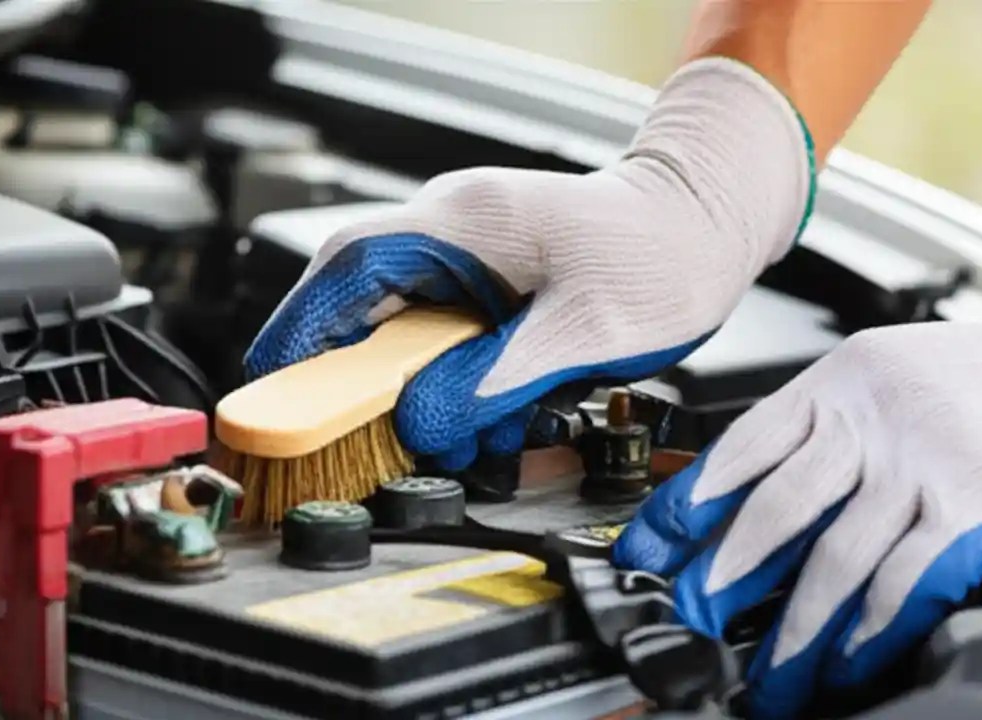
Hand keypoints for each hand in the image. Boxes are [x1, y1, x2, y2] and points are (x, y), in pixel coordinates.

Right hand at [244, 58, 812, 469]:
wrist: (708, 225)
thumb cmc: (661, 253)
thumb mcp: (583, 331)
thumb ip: (495, 381)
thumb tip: (421, 421)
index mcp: (461, 225)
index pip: (346, 270)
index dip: (298, 331)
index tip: (273, 390)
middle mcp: (453, 234)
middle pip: (362, 307)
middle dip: (363, 381)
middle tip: (369, 437)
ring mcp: (469, 258)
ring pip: (405, 333)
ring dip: (422, 394)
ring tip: (475, 433)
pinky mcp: (489, 285)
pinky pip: (446, 341)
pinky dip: (459, 387)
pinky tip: (502, 415)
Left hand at [613, 310, 981, 718]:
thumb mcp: (889, 373)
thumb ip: (825, 424)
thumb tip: (754, 492)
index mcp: (839, 383)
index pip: (741, 448)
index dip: (687, 505)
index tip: (651, 548)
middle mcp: (871, 421)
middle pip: (773, 510)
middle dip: (723, 576)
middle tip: (691, 619)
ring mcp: (921, 467)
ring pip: (832, 561)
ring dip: (792, 629)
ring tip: (769, 674)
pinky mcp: (973, 514)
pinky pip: (901, 586)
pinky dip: (864, 634)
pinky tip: (841, 663)